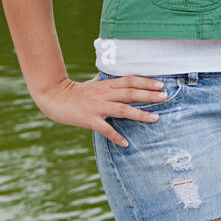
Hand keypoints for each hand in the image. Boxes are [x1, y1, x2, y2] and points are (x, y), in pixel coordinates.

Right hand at [32, 73, 168, 147]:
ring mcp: (97, 107)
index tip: (160, 84)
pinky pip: (105, 129)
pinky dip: (116, 136)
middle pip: (130, 93)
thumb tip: (119, 78)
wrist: (55, 98)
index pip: (130, 80)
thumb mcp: (94, 83)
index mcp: (106, 85)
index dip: (146, 81)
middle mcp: (104, 94)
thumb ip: (107, 82)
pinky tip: (125, 143)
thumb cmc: (76, 91)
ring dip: (140, 114)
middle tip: (164, 97)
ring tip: (155, 118)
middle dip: (149, 95)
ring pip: (122, 110)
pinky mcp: (89, 120)